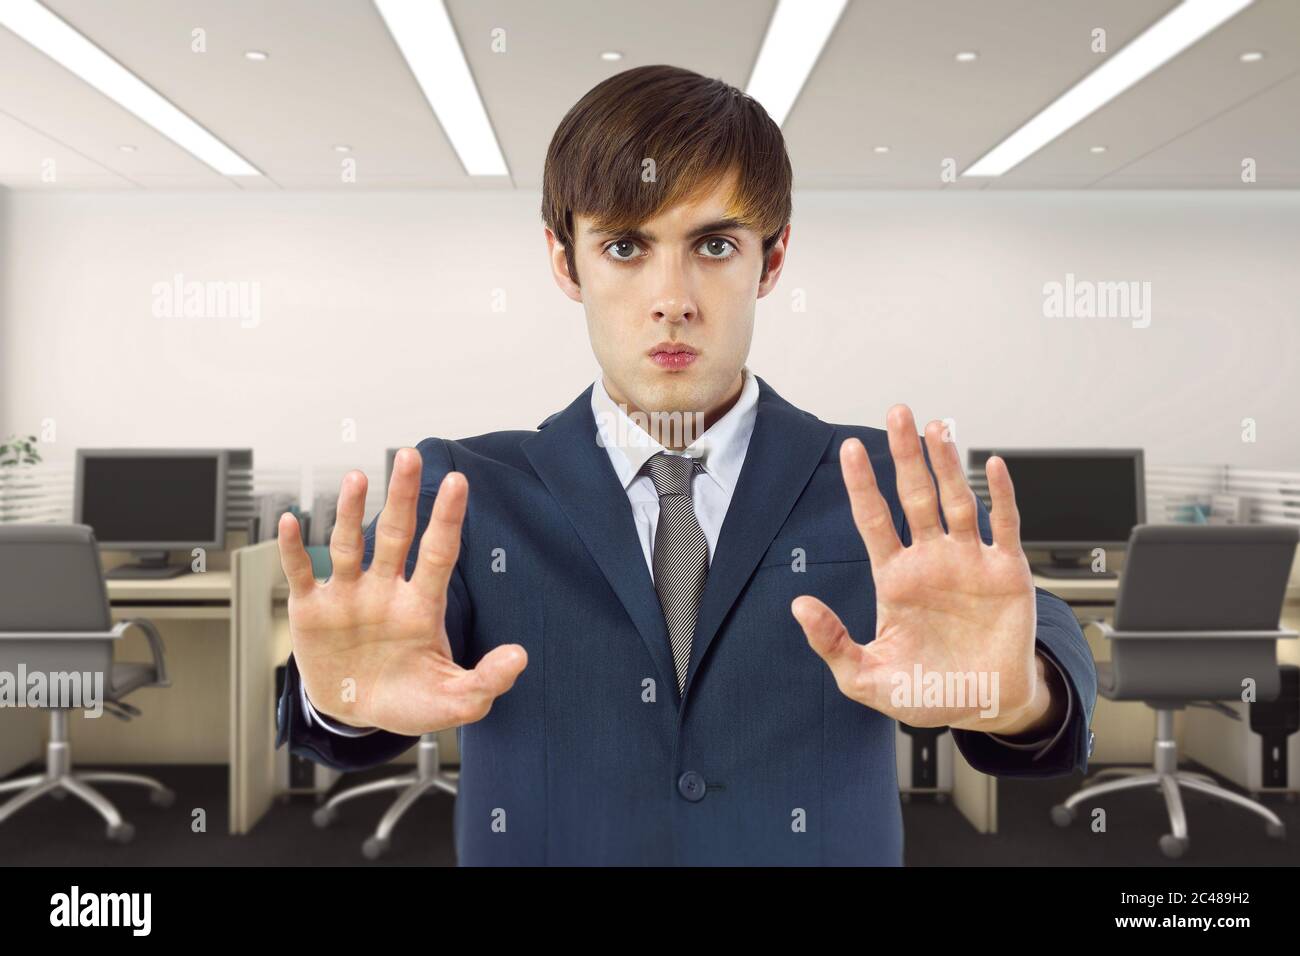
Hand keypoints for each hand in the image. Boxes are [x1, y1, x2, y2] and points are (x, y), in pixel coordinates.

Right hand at [277, 448, 526, 735]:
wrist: (355, 715)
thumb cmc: (407, 701)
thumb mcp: (453, 699)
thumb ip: (487, 681)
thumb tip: (520, 657)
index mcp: (422, 606)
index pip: (439, 553)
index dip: (447, 519)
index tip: (458, 482)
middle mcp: (385, 591)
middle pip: (396, 534)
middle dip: (403, 496)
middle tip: (409, 456)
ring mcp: (348, 597)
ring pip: (349, 545)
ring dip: (349, 512)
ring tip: (356, 477)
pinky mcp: (312, 610)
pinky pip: (301, 573)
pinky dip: (293, 549)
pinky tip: (290, 522)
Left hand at [791, 406, 1050, 734]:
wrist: (986, 709)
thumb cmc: (928, 694)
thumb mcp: (866, 677)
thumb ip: (831, 643)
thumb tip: (798, 606)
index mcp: (895, 578)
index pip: (874, 520)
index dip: (863, 485)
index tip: (850, 450)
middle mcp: (931, 561)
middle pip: (914, 495)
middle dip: (905, 455)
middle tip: (896, 413)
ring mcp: (969, 562)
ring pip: (957, 501)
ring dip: (948, 464)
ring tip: (938, 428)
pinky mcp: (1007, 572)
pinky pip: (1005, 525)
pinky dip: (1002, 494)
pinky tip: (993, 465)